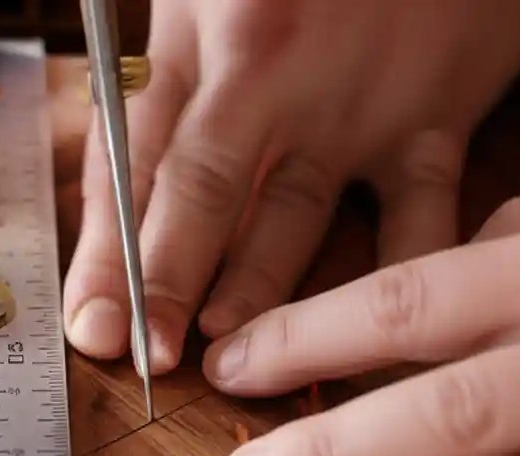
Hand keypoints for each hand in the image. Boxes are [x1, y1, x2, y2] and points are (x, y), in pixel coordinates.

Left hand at [64, 0, 519, 372]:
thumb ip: (159, 72)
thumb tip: (118, 180)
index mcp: (194, 35)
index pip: (131, 158)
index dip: (103, 250)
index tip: (88, 320)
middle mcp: (266, 74)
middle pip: (198, 194)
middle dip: (164, 285)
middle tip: (145, 355)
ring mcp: (352, 100)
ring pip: (292, 214)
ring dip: (255, 294)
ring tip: (225, 355)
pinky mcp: (432, 114)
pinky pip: (414, 213)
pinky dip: (394, 276)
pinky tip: (370, 341)